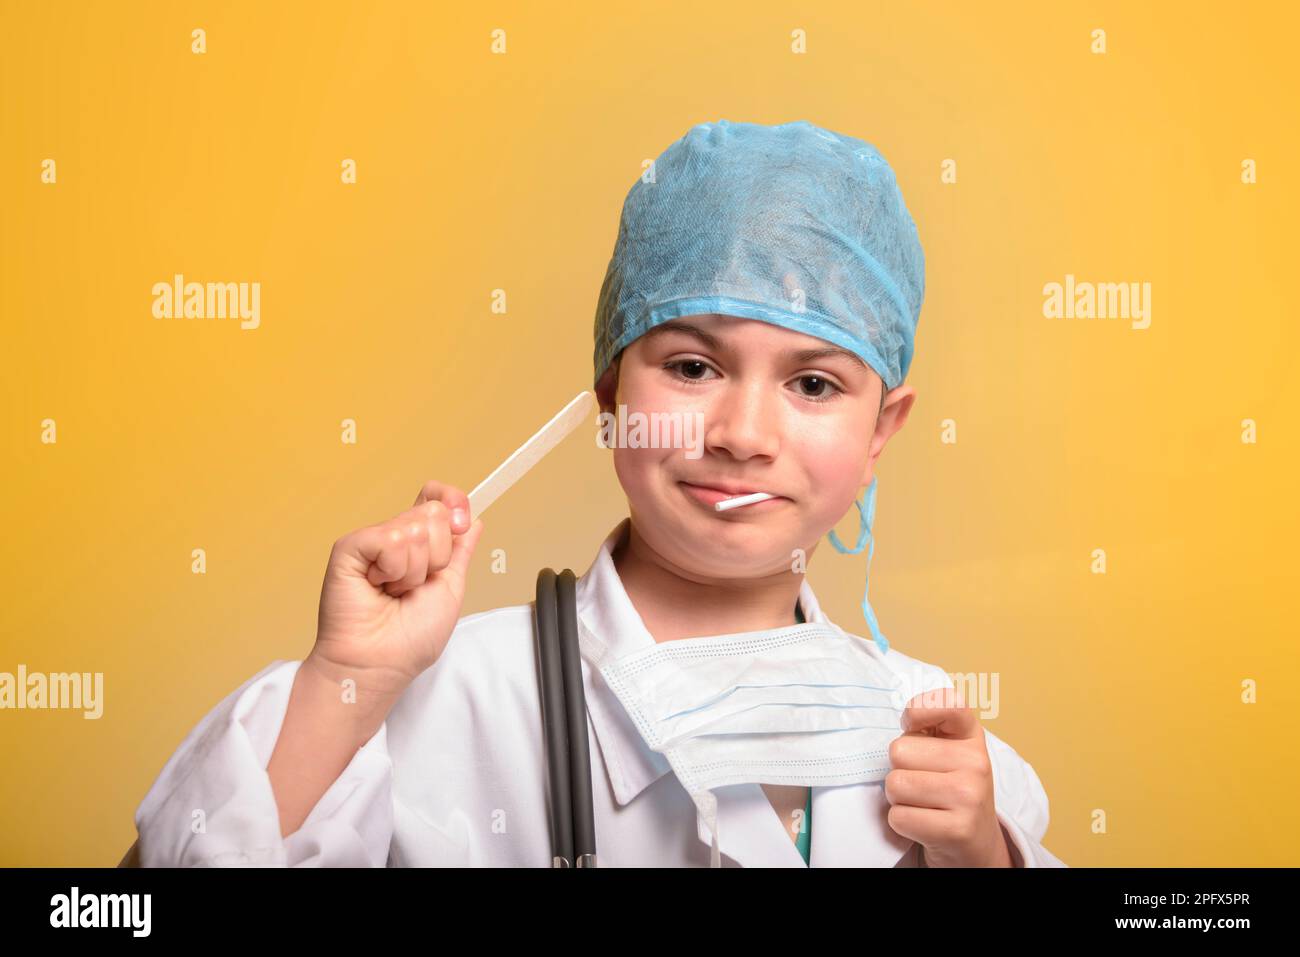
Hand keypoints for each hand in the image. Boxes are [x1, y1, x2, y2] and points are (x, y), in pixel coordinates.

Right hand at [310, 479, 484, 697]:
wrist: (381, 662)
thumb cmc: (410, 637)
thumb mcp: (450, 588)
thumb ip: (461, 551)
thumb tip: (474, 520)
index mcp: (418, 544)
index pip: (437, 498)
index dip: (453, 501)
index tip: (462, 523)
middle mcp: (395, 536)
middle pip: (434, 513)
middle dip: (437, 556)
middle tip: (415, 585)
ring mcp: (372, 540)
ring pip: (416, 529)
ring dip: (414, 571)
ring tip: (394, 591)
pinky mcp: (350, 547)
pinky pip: (390, 539)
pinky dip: (394, 570)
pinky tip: (378, 585)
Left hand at [883, 687, 1014, 866]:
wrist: (975, 843)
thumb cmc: (949, 788)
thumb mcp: (945, 751)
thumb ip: (926, 728)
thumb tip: (907, 723)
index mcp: (970, 735)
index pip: (947, 702)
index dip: (918, 710)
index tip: (912, 726)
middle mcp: (977, 762)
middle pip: (898, 750)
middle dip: (899, 769)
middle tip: (922, 784)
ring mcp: (970, 796)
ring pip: (895, 785)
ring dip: (898, 798)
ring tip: (922, 804)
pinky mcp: (958, 830)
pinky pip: (898, 817)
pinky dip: (901, 823)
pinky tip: (925, 824)